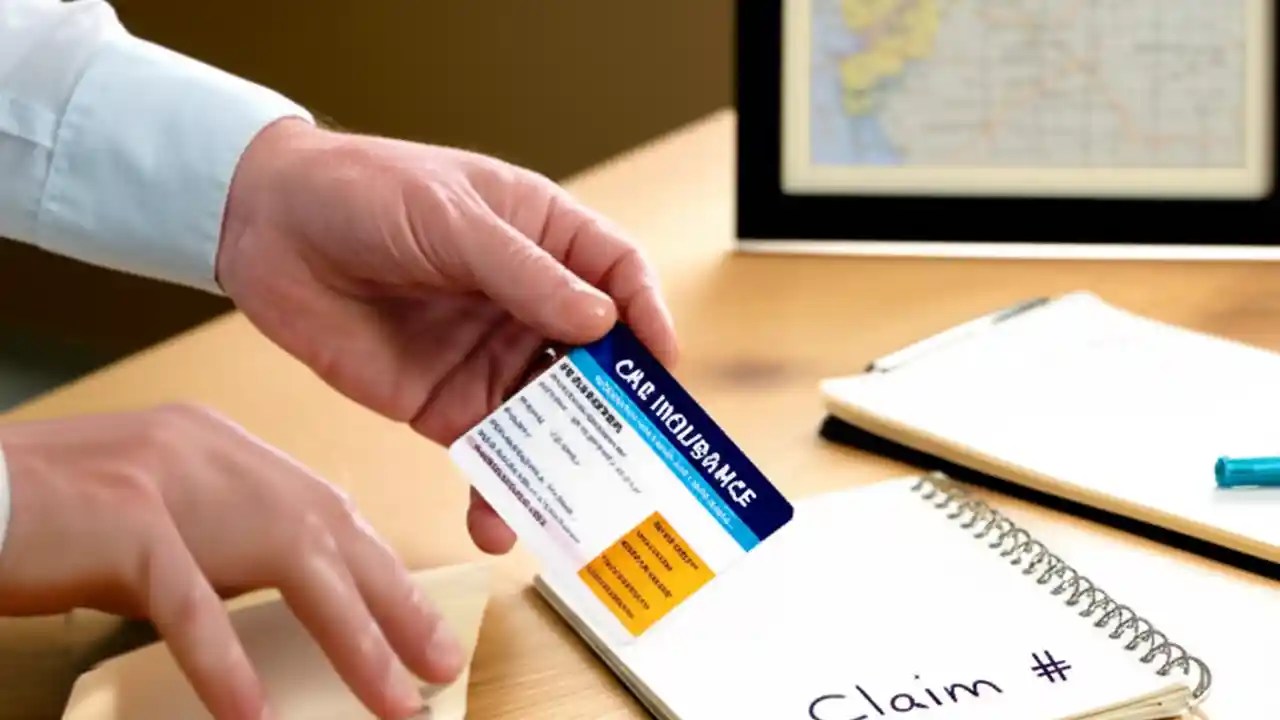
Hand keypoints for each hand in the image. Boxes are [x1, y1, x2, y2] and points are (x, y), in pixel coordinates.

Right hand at [0, 405, 460, 719]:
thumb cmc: (43, 512)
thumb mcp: (149, 513)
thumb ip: (212, 539)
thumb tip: (272, 594)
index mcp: (219, 446)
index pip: (323, 509)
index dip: (377, 567)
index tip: (417, 619)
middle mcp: (209, 452)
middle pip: (331, 532)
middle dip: (394, 602)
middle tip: (440, 662)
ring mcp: (169, 479)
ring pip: (290, 565)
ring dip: (351, 640)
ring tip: (393, 698)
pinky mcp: (123, 521)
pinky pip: (190, 605)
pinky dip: (225, 664)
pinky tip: (257, 717)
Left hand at [215, 119, 678, 554]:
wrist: (264, 228)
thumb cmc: (363, 191)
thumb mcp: (450, 217)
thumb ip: (522, 273)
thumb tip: (602, 321)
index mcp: (544, 237)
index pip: (619, 276)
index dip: (647, 318)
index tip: (660, 368)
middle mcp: (528, 303)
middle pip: (595, 361)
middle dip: (618, 410)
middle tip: (639, 461)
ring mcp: (489, 358)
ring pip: (548, 418)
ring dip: (566, 465)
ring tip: (579, 512)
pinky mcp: (444, 404)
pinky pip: (485, 454)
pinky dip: (497, 493)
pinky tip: (500, 527)